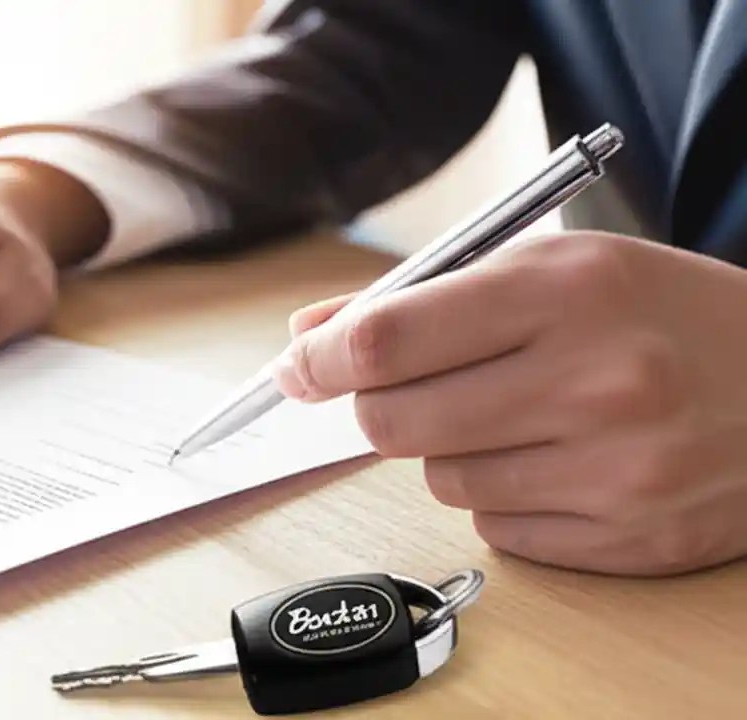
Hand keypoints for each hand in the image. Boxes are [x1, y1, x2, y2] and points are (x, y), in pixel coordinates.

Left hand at [279, 232, 746, 575]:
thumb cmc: (658, 313)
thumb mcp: (552, 268)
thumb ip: (422, 300)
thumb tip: (309, 335)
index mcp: (569, 290)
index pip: (390, 339)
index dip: (322, 358)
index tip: (301, 366)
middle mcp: (596, 380)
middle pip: (395, 422)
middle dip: (381, 407)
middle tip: (411, 389)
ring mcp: (619, 470)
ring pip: (442, 481)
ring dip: (450, 452)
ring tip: (520, 415)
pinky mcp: (633, 537)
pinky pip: (498, 529)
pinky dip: (504, 497)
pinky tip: (559, 460)